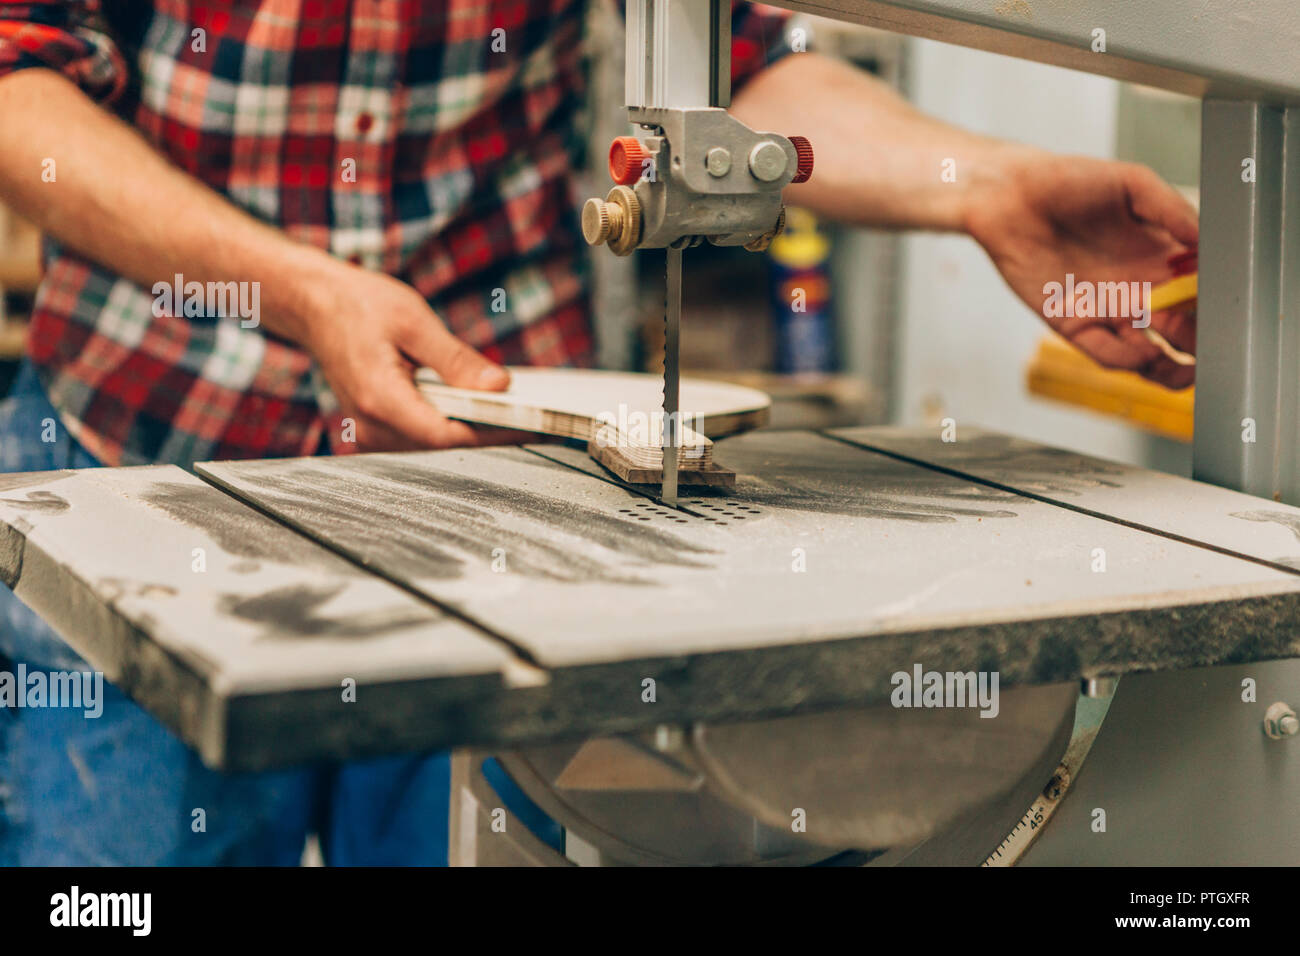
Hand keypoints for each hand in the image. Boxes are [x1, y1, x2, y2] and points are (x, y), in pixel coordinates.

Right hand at [304, 264, 522, 450]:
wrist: (314, 305)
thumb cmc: (357, 306)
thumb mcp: (414, 322)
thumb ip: (456, 360)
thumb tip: (498, 386)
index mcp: (381, 399)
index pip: (448, 435)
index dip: (493, 433)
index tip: (530, 424)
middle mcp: (373, 425)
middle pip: (445, 444)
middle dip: (489, 430)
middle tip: (534, 416)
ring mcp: (372, 432)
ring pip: (436, 444)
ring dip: (474, 428)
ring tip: (512, 410)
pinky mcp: (378, 428)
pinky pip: (423, 435)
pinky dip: (453, 422)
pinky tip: (478, 408)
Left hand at [965, 148, 1198, 388]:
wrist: (1011, 196)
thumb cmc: (1067, 182)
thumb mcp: (1133, 184)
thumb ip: (1173, 211)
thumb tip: (1207, 240)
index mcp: (1161, 257)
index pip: (1201, 294)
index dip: (1215, 306)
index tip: (1222, 305)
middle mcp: (1138, 289)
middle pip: (1184, 333)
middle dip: (1198, 342)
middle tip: (1196, 330)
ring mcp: (1107, 310)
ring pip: (1150, 358)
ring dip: (1171, 366)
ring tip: (1180, 358)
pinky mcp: (1075, 324)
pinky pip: (1108, 354)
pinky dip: (1129, 360)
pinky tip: (1144, 351)